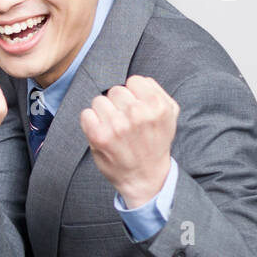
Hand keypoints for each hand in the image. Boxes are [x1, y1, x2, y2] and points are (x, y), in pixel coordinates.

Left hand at [80, 75, 177, 206]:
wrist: (145, 177)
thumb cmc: (155, 143)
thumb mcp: (170, 116)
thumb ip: (158, 92)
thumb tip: (140, 80)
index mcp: (157, 106)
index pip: (134, 81)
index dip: (133, 94)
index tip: (136, 108)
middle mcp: (138, 113)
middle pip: (115, 90)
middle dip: (118, 104)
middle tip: (125, 122)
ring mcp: (117, 125)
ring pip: (99, 101)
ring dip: (103, 113)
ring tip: (114, 128)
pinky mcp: (99, 136)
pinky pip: (86, 114)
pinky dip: (91, 123)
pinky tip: (103, 133)